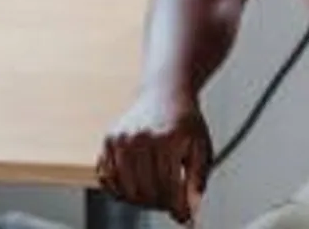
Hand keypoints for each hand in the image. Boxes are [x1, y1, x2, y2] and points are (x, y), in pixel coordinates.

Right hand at [97, 90, 212, 223]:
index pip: (169, 190)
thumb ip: (198, 180)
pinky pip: (107, 179)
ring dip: (140, 202)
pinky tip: (135, 187)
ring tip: (154, 196)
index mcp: (166, 140)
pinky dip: (119, 190)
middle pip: (146, 193)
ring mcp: (121, 140)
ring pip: (126, 190)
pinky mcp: (108, 141)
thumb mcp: (201, 148)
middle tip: (170, 205)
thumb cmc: (185, 122)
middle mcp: (140, 139)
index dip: (178, 209)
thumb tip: (191, 211)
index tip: (184, 217)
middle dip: (160, 205)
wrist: (165, 93)